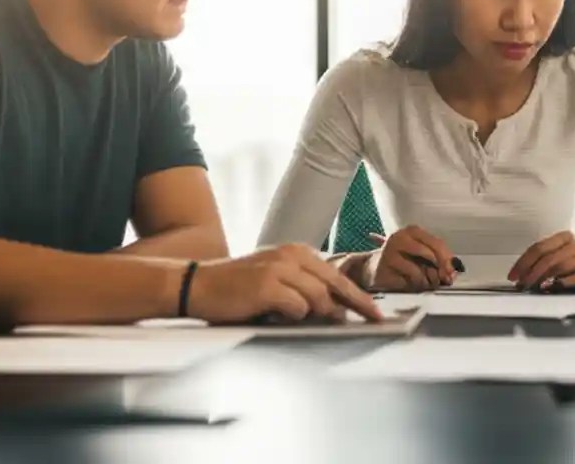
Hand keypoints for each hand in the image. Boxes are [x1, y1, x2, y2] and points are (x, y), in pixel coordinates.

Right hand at [188, 244, 381, 322]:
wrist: (198, 285)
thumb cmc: (238, 289)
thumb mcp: (276, 280)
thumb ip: (304, 289)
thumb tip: (337, 310)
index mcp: (297, 252)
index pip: (337, 276)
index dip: (359, 296)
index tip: (376, 313)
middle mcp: (292, 255)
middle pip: (336, 284)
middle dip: (357, 305)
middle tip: (373, 320)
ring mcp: (280, 268)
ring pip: (319, 298)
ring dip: (313, 314)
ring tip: (294, 318)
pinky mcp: (268, 285)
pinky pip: (297, 307)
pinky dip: (292, 316)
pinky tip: (275, 314)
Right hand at [365, 226, 456, 291]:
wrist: (373, 269)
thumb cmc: (402, 262)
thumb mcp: (421, 258)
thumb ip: (437, 262)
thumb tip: (452, 273)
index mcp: (413, 231)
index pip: (437, 243)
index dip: (448, 259)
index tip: (452, 273)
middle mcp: (401, 236)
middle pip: (431, 252)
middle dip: (441, 269)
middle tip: (444, 280)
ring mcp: (392, 250)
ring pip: (423, 265)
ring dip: (430, 278)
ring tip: (427, 283)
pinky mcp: (386, 265)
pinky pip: (412, 276)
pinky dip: (418, 283)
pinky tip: (414, 284)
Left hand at [509, 231, 574, 290]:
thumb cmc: (570, 261)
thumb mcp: (554, 255)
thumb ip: (539, 262)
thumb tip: (520, 275)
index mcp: (564, 236)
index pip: (539, 248)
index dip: (524, 262)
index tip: (513, 275)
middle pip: (549, 258)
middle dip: (532, 272)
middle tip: (522, 283)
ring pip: (561, 267)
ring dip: (544, 278)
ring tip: (533, 286)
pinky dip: (566, 281)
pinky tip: (555, 285)